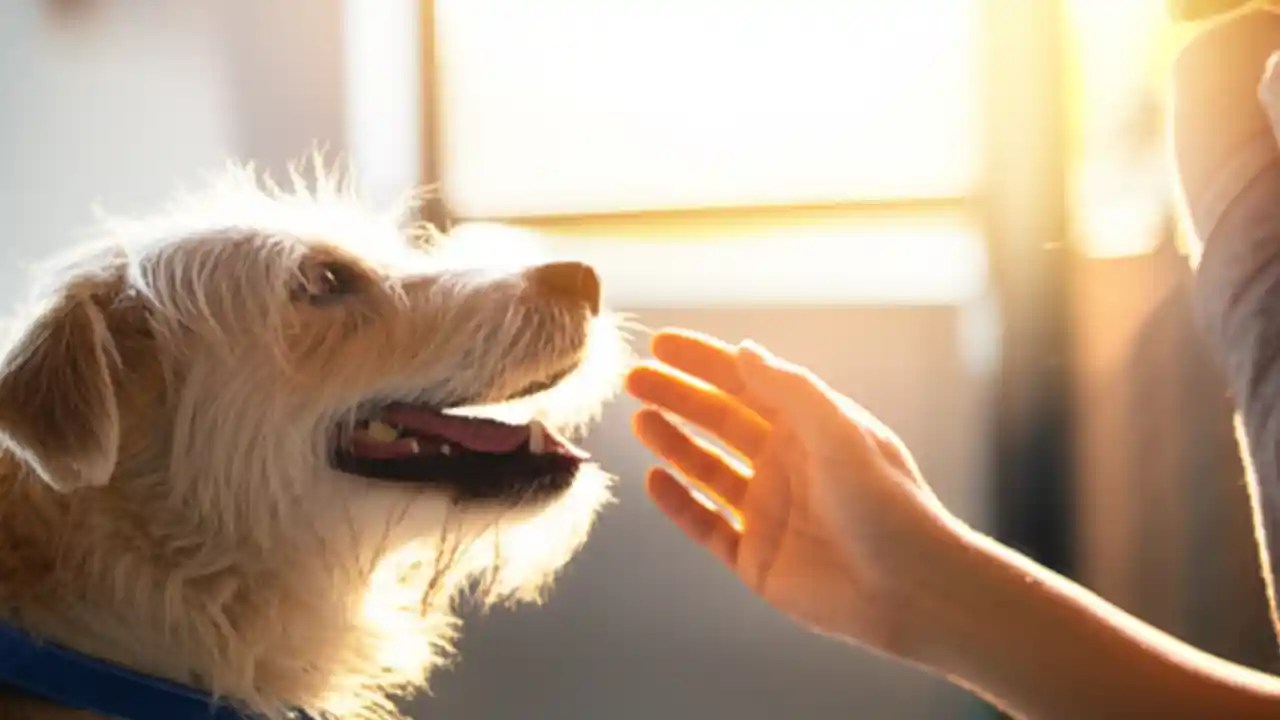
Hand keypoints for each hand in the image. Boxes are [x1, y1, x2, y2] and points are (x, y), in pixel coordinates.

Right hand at [627, 329, 968, 656]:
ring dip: (674, 443)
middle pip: (719, 421)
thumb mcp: (839, 431)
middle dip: (678, 397)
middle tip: (633, 379)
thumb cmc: (887, 503)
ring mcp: (768, 511)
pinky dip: (679, 503)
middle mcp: (786, 464)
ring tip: (639, 421)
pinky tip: (654, 479)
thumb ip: (790, 389)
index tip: (660, 344)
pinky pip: (706, 524)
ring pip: (707, 469)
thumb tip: (744, 350)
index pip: (747, 383)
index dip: (704, 361)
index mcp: (811, 428)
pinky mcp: (755, 558)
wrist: (911, 589)